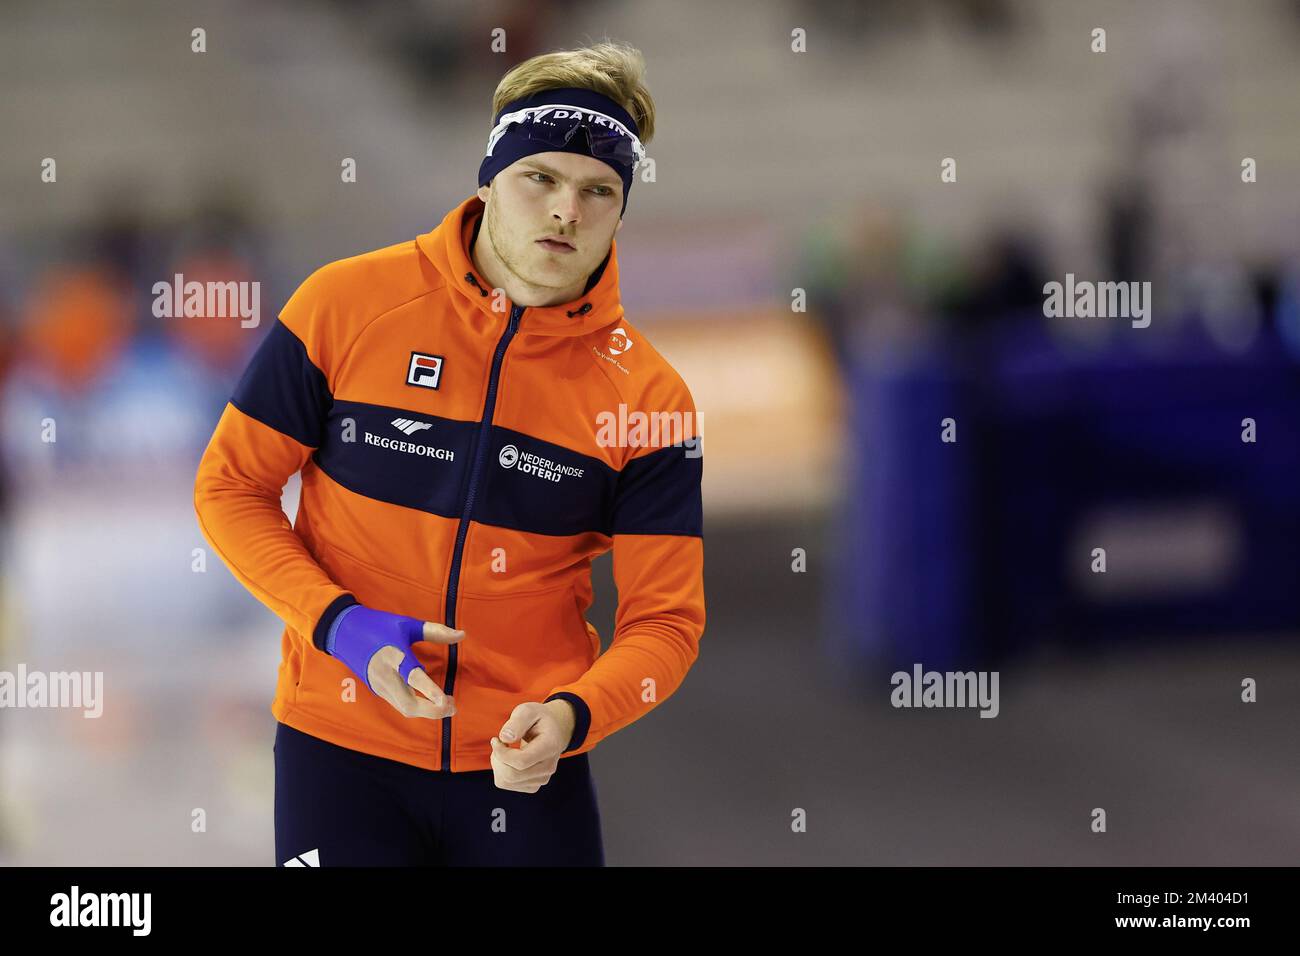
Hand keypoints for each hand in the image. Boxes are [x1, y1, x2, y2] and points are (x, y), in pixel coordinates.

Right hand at [329, 605, 463, 718]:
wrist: (344, 633)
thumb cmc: (379, 625)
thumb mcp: (407, 624)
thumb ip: (435, 631)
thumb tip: (462, 635)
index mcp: (393, 656)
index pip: (413, 676)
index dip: (429, 690)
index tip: (445, 700)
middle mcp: (386, 676)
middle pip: (409, 704)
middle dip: (433, 711)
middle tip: (453, 705)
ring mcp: (380, 686)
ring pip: (405, 709)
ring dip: (427, 712)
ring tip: (447, 705)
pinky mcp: (378, 690)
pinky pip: (400, 705)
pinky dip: (417, 707)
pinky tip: (430, 703)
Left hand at [489, 700, 574, 792]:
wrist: (553, 731)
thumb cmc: (538, 719)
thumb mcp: (528, 711)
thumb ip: (517, 722)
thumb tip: (505, 738)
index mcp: (550, 746)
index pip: (521, 761)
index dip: (501, 753)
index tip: (495, 739)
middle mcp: (549, 767)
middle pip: (512, 775)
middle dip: (497, 759)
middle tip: (499, 743)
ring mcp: (542, 779)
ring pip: (507, 782)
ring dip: (498, 765)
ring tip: (504, 749)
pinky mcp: (533, 785)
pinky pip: (507, 784)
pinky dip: (500, 772)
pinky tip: (507, 759)